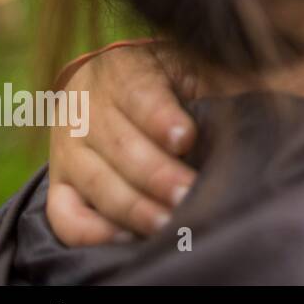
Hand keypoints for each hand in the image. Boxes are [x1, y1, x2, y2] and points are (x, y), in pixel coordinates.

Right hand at [47, 42, 198, 243]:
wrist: (108, 80)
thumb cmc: (164, 78)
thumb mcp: (186, 66)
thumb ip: (208, 86)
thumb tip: (244, 103)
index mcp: (124, 72)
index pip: (139, 95)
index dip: (161, 119)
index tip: (187, 139)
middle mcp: (88, 110)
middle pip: (120, 147)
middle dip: (158, 176)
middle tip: (189, 194)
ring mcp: (69, 149)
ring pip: (98, 183)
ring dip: (136, 208)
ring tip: (170, 223)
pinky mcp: (59, 182)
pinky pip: (64, 214)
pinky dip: (93, 232)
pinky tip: (129, 237)